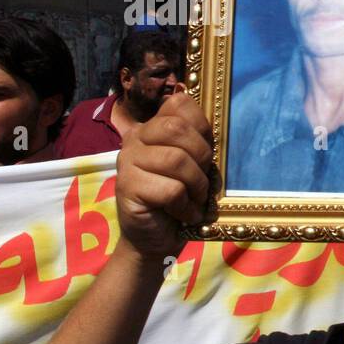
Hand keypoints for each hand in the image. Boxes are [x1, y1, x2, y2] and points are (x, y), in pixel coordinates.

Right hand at [115, 93, 213, 259]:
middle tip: (203, 181)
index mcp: (153, 128)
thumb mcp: (194, 166)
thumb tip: (217, 127)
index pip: (179, 104)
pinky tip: (183, 213)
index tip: (206, 153)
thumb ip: (197, 143)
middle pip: (177, 129)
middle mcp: (136, 139)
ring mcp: (127, 162)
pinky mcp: (126, 187)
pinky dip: (185, 206)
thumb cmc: (179, 200)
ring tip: (194, 200)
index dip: (202, 126)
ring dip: (196, 185)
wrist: (155, 239)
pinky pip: (170, 190)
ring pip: (176, 160)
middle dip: (202, 157)